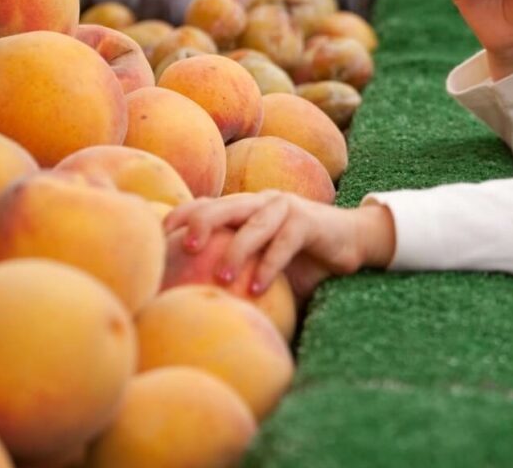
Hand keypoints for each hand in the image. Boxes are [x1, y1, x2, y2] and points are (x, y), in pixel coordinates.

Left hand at [163, 191, 396, 299]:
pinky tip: (258, 287)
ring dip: (237, 250)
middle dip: (201, 222)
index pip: (206, 205)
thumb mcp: (266, 265)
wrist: (354, 242)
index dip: (180, 216)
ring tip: (223, 278)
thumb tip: (195, 309)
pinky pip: (285, 242)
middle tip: (185, 248)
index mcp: (245, 209)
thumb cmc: (303, 260)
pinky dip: (270, 264)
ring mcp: (285, 209)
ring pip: (254, 223)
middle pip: (223, 206)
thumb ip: (239, 275)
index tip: (158, 238)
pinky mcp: (309, 222)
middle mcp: (261, 203)